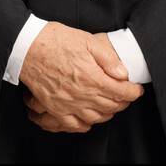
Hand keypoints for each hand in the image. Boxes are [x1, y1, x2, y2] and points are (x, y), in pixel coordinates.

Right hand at [19, 25, 141, 132]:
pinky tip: (90, 119)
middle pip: (110, 106)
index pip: (121, 92)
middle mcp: (81, 94)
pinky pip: (74, 124)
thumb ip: (108, 59)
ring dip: (108, 113)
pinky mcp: (55, 107)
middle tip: (126, 96)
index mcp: (92, 78)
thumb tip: (122, 74)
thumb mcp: (87, 41)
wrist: (28, 47)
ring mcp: (68, 104)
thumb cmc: (56, 41)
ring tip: (112, 106)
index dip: (133, 92)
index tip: (136, 89)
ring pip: (95, 116)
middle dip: (123, 102)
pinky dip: (86, 124)